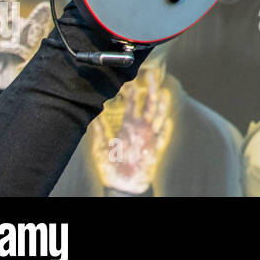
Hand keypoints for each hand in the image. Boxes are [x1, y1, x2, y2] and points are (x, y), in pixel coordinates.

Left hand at [92, 70, 172, 194]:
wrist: (122, 185)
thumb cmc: (110, 167)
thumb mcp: (101, 147)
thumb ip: (99, 131)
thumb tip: (93, 114)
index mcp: (128, 125)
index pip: (132, 103)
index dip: (132, 91)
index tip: (131, 77)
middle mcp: (141, 128)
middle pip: (148, 105)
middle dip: (151, 89)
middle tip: (152, 74)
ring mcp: (149, 137)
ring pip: (157, 117)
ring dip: (160, 105)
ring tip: (162, 92)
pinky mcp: (155, 150)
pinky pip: (162, 138)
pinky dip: (165, 130)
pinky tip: (166, 121)